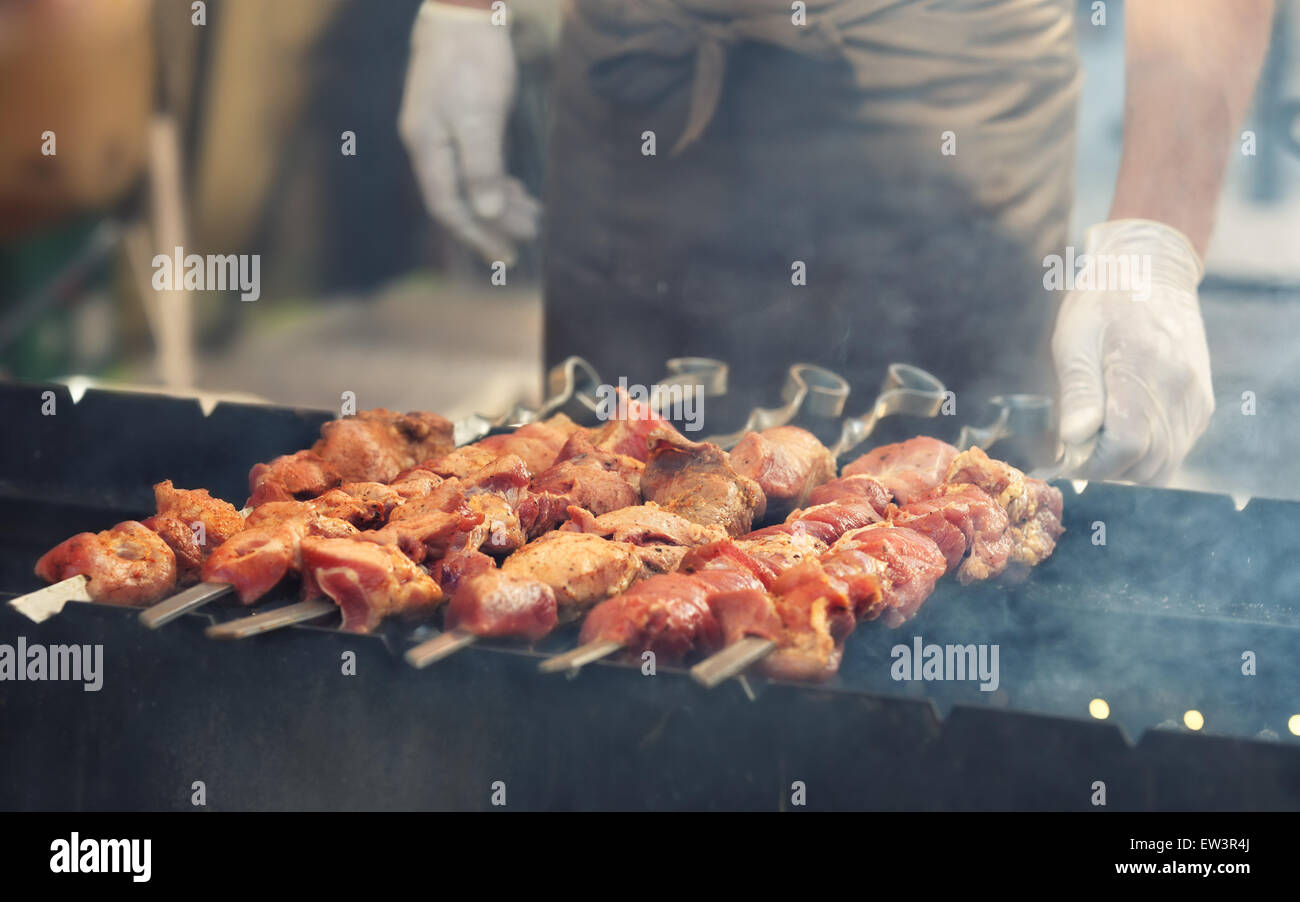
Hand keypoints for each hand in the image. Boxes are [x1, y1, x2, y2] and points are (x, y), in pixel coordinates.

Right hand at [398, 1, 538, 265]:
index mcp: (427, 147)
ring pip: (469, 184)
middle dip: (494, 223)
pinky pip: (475, 166)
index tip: (506, 255)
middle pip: (459, 200)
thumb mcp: (480, 114)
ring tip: (532, 216)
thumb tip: (487, 213)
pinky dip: (497, 182)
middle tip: (531, 236)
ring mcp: (441, 133)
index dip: (477, 236)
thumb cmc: (472, 59)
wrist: (463, 10)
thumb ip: (482, 165)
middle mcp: (429, 145)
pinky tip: (517, 189)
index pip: (448, 207)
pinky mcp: (457, 121)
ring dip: (500, 204)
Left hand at [1051, 219, 1213, 483]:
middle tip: (1083, 450)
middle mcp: (1179, 391)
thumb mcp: (1076, 341)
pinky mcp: (1203, 403)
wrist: (1150, 272)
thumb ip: (1079, 392)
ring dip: (1131, 466)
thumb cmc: (1102, 304)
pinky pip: (1180, 447)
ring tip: (1102, 441)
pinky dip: (1152, 453)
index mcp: (1142, 373)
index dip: (1093, 462)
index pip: (1124, 446)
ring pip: (1167, 463)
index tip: (1070, 455)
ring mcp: (1196, 399)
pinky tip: (1126, 431)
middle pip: (1148, 464)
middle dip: (1110, 469)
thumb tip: (1075, 438)